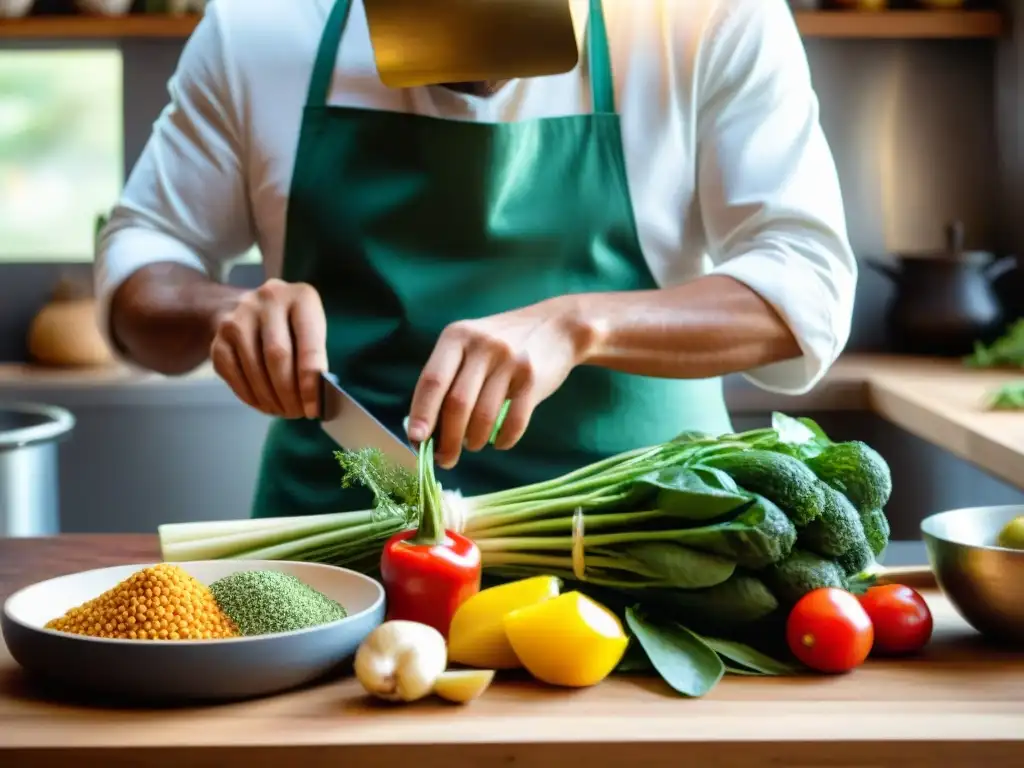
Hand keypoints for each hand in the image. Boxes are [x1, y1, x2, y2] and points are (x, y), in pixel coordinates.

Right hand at [210, 278, 327, 418]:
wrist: (247, 307)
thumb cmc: (291, 324)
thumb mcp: (312, 328)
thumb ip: (315, 356)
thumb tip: (316, 398)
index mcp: (300, 297)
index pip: (308, 345)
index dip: (311, 382)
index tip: (314, 408)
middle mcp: (267, 301)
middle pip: (277, 357)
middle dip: (290, 393)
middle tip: (298, 413)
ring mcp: (238, 318)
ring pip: (254, 368)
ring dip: (270, 399)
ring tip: (283, 411)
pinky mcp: (218, 338)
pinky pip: (234, 374)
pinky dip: (250, 396)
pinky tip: (264, 404)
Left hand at [407, 298, 594, 468]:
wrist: (556, 326)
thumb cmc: (503, 342)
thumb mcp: (471, 344)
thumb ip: (449, 375)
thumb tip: (426, 426)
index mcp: (457, 336)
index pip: (431, 380)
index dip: (421, 413)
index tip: (416, 440)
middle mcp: (482, 346)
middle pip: (456, 404)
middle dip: (447, 439)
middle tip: (445, 459)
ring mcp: (509, 362)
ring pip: (483, 416)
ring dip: (474, 440)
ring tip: (473, 444)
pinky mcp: (533, 379)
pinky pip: (514, 422)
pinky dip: (503, 440)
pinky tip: (499, 442)